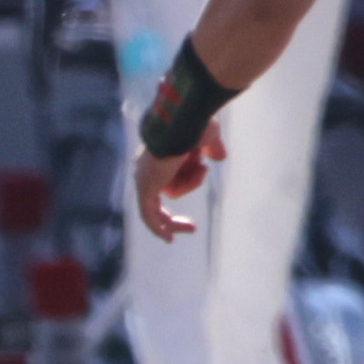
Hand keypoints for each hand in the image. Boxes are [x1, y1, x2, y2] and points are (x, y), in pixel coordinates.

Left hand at [131, 121, 225, 240]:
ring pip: (170, 196)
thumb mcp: (208, 137)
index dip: (183, 185)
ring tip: (200, 166)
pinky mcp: (146, 188)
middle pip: (161, 196)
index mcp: (158, 155)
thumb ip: (212, 148)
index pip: (166, 178)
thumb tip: (219, 157)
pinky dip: (159, 228)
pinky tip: (170, 240)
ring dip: (191, 184)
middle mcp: (147, 168)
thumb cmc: (194, 124)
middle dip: (174, 213)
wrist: (181, 123)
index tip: (196, 185)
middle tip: (193, 228)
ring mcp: (144, 178)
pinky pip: (150, 215)